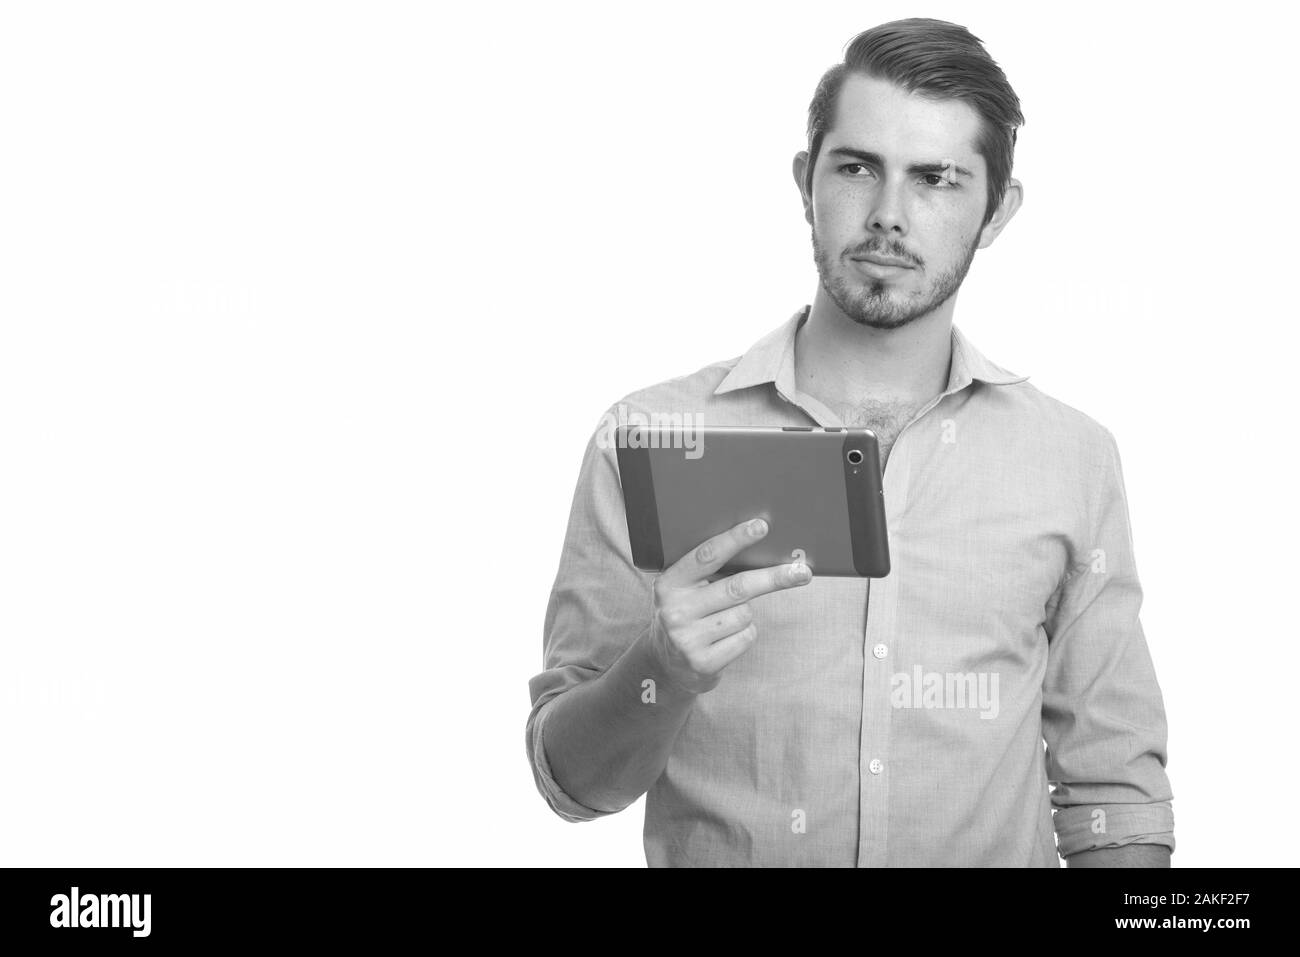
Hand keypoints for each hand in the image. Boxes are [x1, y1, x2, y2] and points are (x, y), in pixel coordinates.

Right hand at [648, 518, 811, 694]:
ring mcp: (687, 639)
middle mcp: (675, 610)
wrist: (667, 666)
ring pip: (745, 614)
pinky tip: (725, 639)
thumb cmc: (688, 616)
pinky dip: (745, 634)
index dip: (736, 539)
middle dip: (773, 578)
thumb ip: (709, 572)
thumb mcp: (685, 590)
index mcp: (669, 584)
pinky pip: (746, 637)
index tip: (761, 527)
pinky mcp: (703, 662)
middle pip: (737, 587)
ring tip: (724, 620)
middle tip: (802, 571)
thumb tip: (759, 547)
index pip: (707, 556)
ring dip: (746, 613)